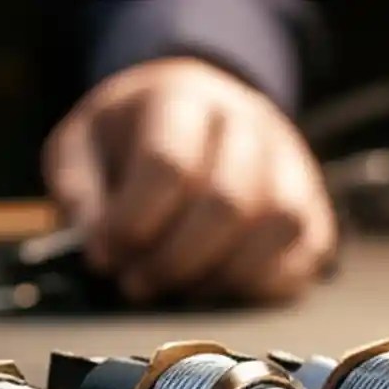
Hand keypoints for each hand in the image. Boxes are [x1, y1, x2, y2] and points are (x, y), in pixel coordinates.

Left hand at [43, 57, 335, 304]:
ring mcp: (288, 158)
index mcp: (182, 98)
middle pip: (228, 201)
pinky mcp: (310, 200)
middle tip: (135, 285)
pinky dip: (262, 282)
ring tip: (175, 290)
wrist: (185, 108)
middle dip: (173, 259)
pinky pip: (307, 247)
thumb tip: (96, 245)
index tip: (102, 258)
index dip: (133, 222)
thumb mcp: (79, 145)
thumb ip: (78, 190)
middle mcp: (247, 120)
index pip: (170, 164)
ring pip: (277, 224)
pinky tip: (215, 290)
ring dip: (221, 274)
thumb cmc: (125, 138)